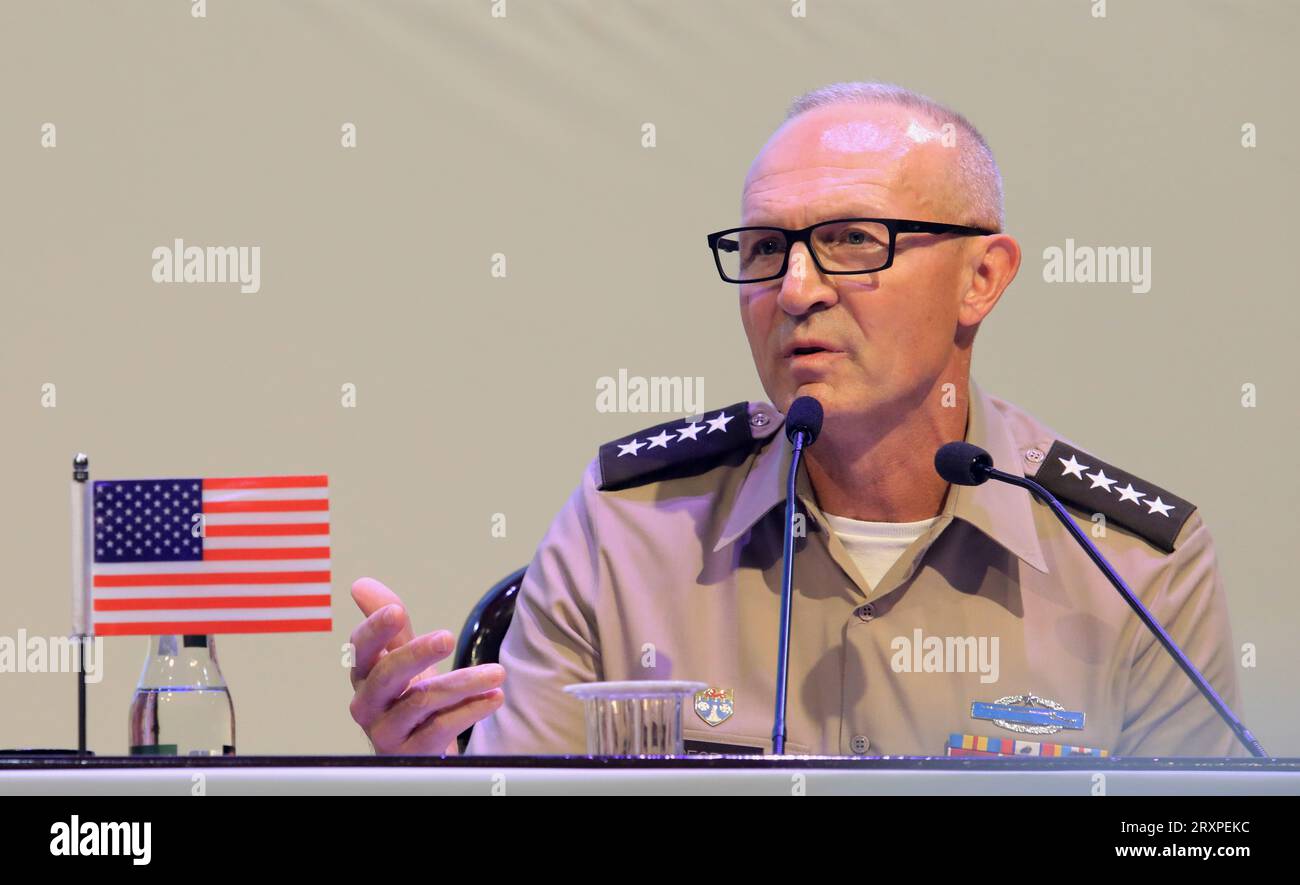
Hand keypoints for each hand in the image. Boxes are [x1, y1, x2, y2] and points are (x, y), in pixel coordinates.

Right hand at [348, 577, 505, 754]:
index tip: (396, 610)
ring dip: (463, 682)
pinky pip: (441, 728)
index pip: (361, 648)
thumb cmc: (407, 699)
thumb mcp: (401, 660)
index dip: (375, 629)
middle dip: (417, 653)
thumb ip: (391, 626)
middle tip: (448, 637)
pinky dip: (470, 710)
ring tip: (497, 672)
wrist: (417, 750)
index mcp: (365, 675)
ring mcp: (387, 731)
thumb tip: (361, 584)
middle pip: (387, 675)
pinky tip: (494, 697)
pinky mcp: (411, 754)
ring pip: (421, 701)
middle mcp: (369, 704)